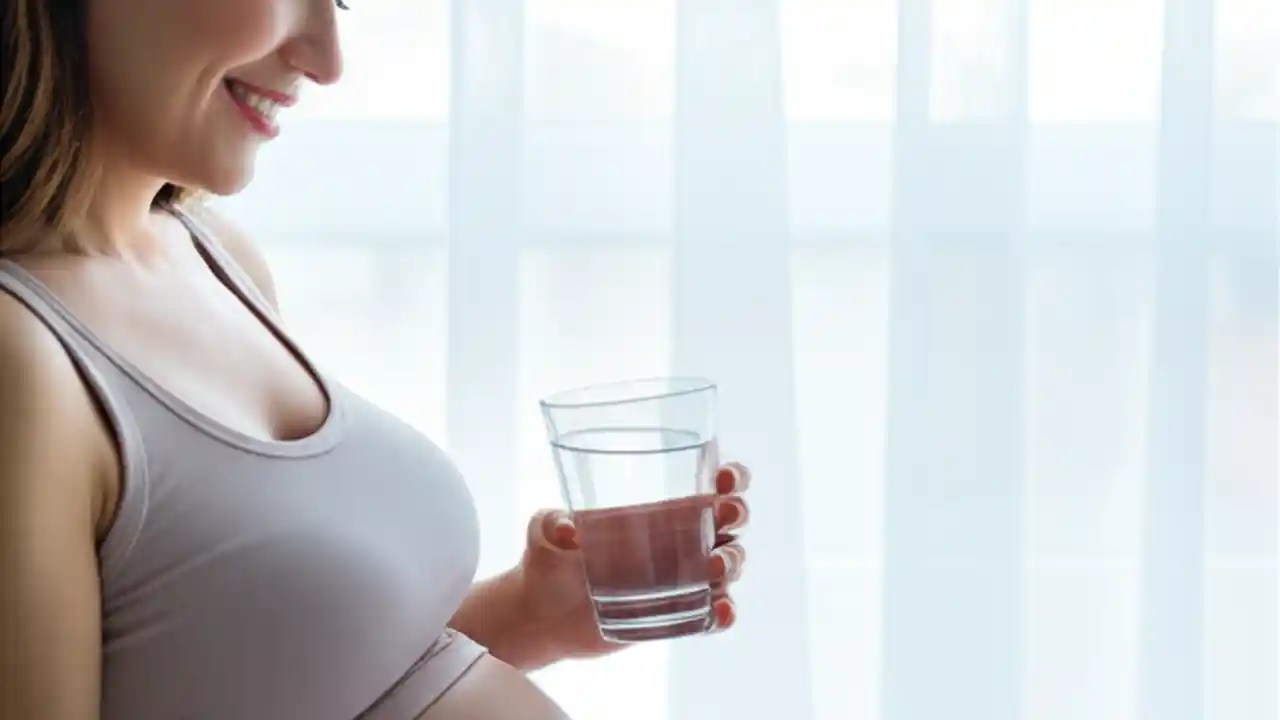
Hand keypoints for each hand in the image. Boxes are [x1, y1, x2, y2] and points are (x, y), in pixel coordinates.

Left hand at [515, 462, 751, 662]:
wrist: (540, 616)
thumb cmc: (547, 561)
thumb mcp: (543, 531)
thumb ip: (550, 522)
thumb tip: (568, 529)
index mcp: (660, 509)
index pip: (710, 485)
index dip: (730, 478)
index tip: (722, 478)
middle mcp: (679, 540)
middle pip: (730, 521)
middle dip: (737, 513)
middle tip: (723, 515)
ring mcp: (681, 579)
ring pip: (729, 563)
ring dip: (733, 561)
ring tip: (712, 567)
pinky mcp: (676, 616)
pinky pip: (713, 615)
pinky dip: (724, 614)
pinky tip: (719, 610)